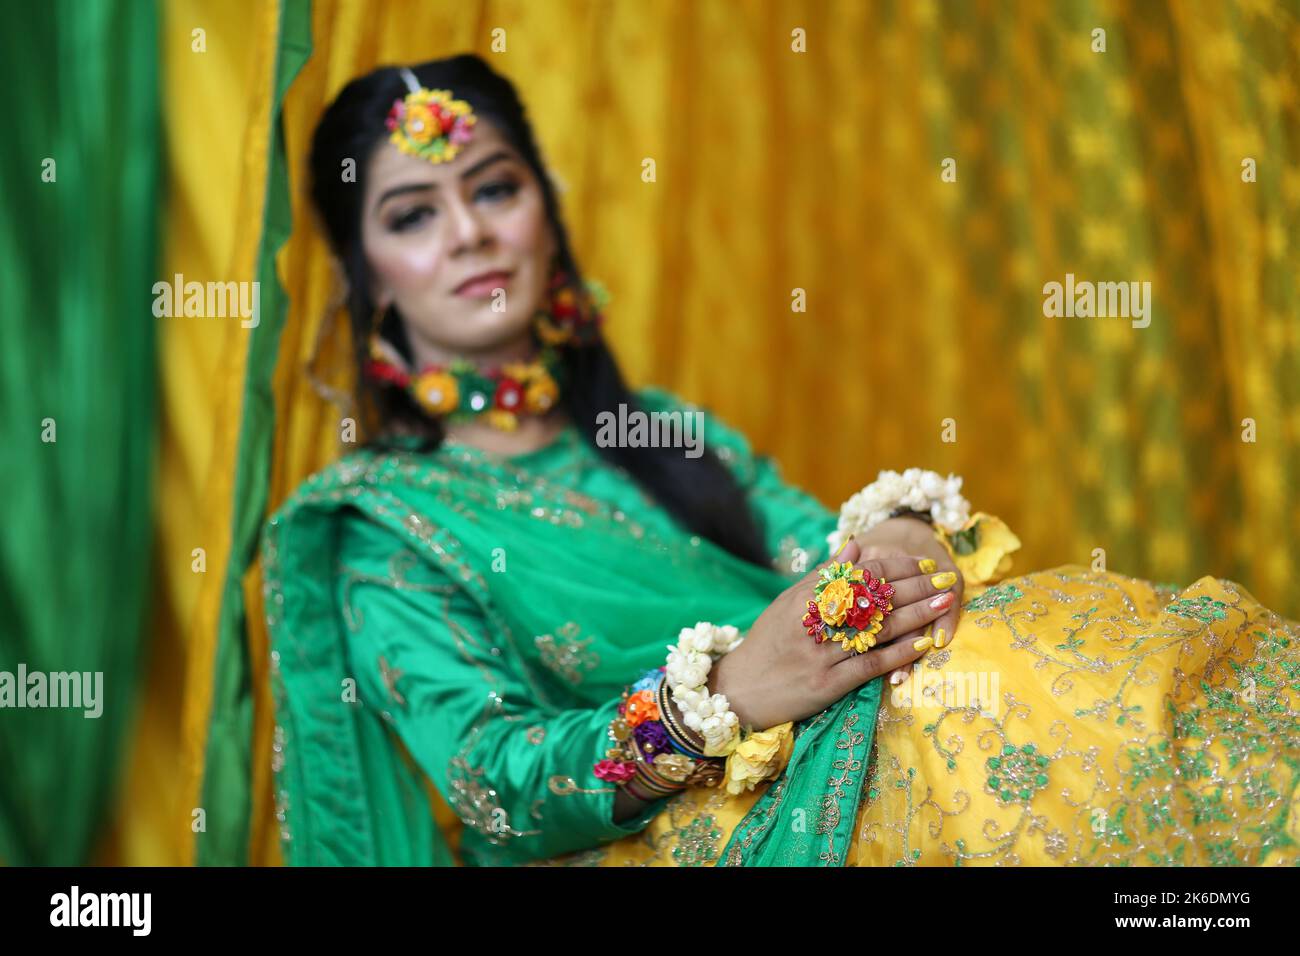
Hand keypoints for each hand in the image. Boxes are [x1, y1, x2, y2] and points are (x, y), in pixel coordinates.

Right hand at [706, 538, 960, 729]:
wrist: (740, 692)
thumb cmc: (766, 643)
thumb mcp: (787, 603)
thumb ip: (823, 575)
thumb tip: (856, 547)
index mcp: (806, 598)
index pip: (860, 574)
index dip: (896, 566)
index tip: (923, 563)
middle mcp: (814, 623)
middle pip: (875, 599)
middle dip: (916, 586)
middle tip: (947, 578)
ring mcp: (821, 655)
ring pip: (878, 630)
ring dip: (917, 615)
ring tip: (945, 603)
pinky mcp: (827, 685)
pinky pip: (871, 666)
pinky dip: (899, 654)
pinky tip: (924, 644)